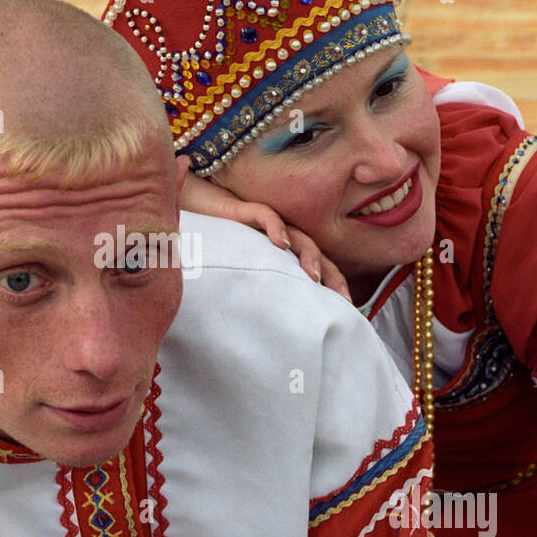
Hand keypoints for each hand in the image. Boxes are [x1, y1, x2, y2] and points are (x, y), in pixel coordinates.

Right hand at [180, 173, 352, 302]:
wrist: (190, 208)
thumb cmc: (215, 244)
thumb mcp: (239, 271)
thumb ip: (257, 289)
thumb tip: (268, 328)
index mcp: (282, 253)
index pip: (315, 268)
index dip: (333, 286)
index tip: (346, 311)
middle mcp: (280, 238)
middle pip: (316, 254)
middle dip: (331, 276)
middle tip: (342, 300)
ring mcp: (266, 224)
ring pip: (297, 236)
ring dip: (309, 256)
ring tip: (314, 277)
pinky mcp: (245, 210)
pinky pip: (266, 216)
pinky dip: (276, 228)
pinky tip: (282, 243)